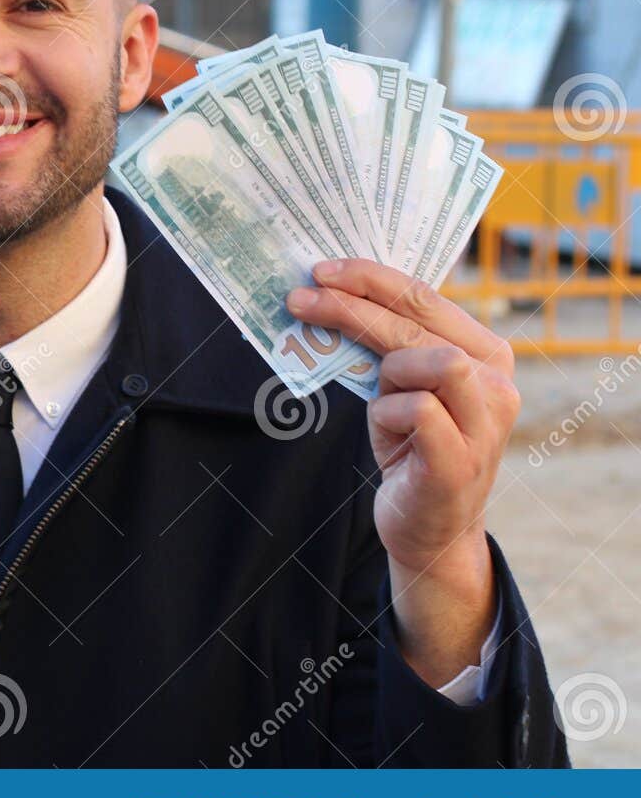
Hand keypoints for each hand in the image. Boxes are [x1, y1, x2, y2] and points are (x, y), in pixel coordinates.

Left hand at [287, 259, 517, 687]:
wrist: (429, 528)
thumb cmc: (411, 448)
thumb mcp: (399, 385)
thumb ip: (388, 343)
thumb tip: (332, 291)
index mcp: (487, 352)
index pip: (425, 296)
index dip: (372, 277)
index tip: (323, 269)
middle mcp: (497, 380)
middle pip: (413, 320)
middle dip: (350, 304)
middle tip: (299, 298)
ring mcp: (485, 421)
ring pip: (418, 358)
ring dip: (381, 374)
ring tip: (380, 406)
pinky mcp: (461, 458)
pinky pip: (414, 408)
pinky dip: (386, 414)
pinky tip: (391, 438)